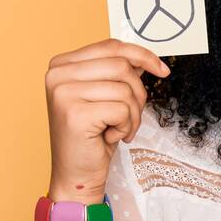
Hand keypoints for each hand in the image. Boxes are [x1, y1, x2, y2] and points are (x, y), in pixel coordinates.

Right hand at [45, 39, 169, 202]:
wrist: (76, 175)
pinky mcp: (75, 114)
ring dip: (132, 114)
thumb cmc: (92, 137)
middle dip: (138, 93)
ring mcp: (63, 93)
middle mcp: (57, 75)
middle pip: (121, 65)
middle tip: (130, 116)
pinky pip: (122, 109)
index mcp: (61, 65)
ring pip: (124, 88)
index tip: (162, 69)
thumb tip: (146, 59)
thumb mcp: (103, 96)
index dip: (142, 55)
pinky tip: (110, 137)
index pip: (111, 46)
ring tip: (118, 129)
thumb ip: (116, 73)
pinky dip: (125, 126)